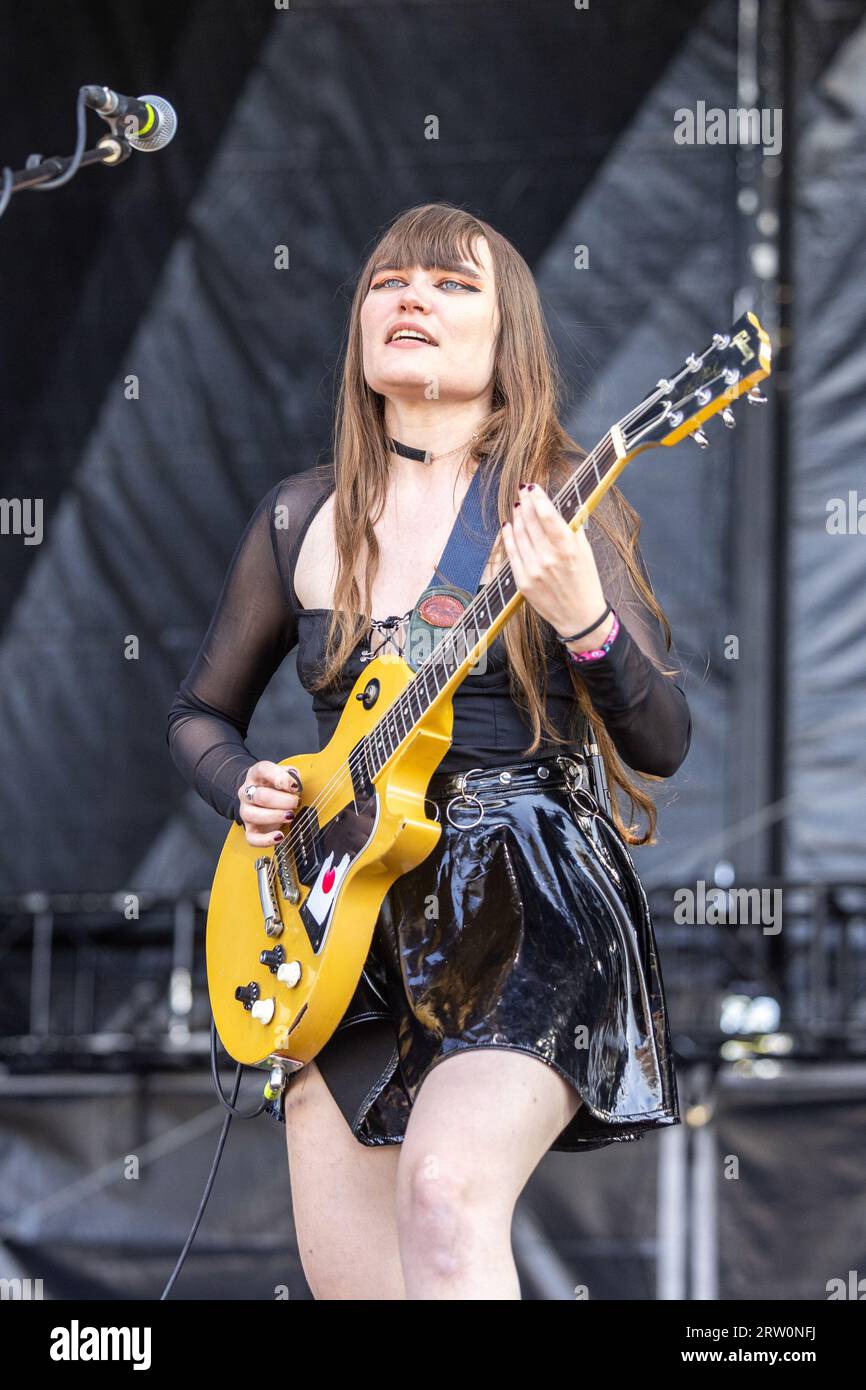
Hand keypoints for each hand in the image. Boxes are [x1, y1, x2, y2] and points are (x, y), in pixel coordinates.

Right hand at [237, 760, 301, 846]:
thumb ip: (292, 775)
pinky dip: (266, 840)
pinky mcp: (250, 829)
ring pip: (253, 815)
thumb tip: (295, 783)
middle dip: (282, 800)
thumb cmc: (277, 786)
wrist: (264, 798)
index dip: (280, 778)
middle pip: (260, 796)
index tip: (294, 786)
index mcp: (256, 774)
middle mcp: (247, 792)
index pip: (262, 770)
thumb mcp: (285, 775)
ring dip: (275, 816)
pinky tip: (279, 836)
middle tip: (295, 802)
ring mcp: (246, 811)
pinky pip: (252, 838)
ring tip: (290, 816)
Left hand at [501, 484, 613, 648]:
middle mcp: (548, 558)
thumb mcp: (586, 552)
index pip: (548, 516)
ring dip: (517, 517)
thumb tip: (563, 507)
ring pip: (519, 534)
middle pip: (531, 522)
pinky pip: (511, 553)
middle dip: (525, 503)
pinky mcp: (523, 581)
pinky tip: (508, 525)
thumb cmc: (586, 582)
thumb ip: (573, 529)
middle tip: (523, 491)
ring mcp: (533, 570)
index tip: (533, 487)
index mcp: (568, 548)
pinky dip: (508, 536)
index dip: (538, 498)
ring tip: (518, 506)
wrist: (579, 617)